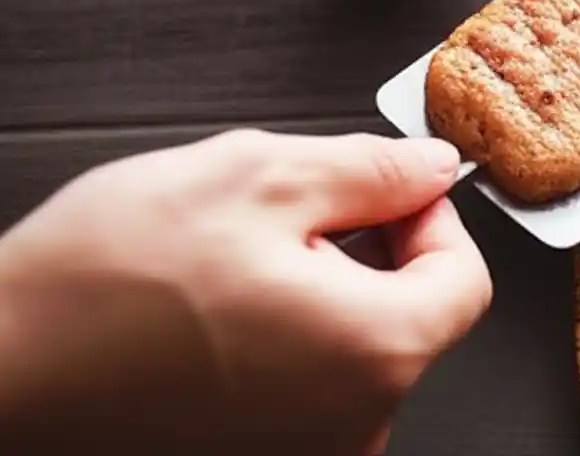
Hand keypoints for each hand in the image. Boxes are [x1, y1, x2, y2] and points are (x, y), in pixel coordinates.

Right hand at [0, 129, 490, 454]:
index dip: (431, 221)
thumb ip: (370, 170)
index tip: (387, 195)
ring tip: (235, 269)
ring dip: (321, 297)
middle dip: (368, 254)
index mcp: (373, 350)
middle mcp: (352, 424)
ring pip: (353, 352)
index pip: (466, 281)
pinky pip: (306, 393)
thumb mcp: (254, 178)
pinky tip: (219, 317)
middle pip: (411, 319)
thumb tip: (428, 169)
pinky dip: (284, 345)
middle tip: (293, 218)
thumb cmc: (101, 285)